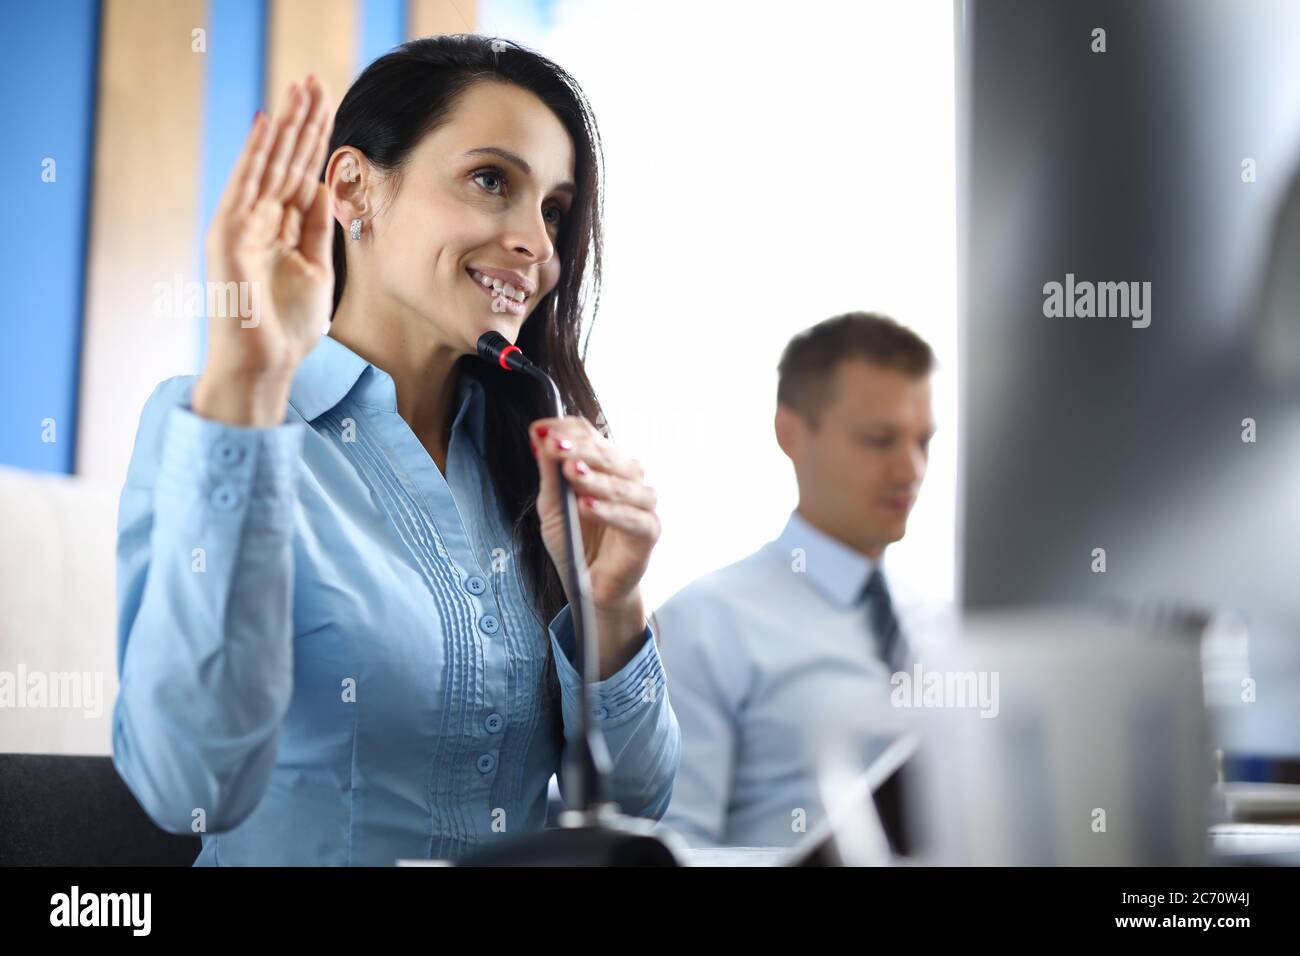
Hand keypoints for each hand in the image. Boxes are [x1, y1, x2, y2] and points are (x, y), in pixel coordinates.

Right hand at [201, 75, 334, 383]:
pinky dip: (254, 157)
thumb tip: (324, 186)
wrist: (264, 365)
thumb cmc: (288, 327)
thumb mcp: (317, 270)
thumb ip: (318, 229)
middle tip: (314, 80)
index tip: (327, 105)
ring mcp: (241, 227)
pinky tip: (267, 126)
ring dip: (283, 127)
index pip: (299, 173)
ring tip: (297, 90)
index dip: (313, 140)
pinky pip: (244, 188)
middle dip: (300, 122)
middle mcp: (258, 221)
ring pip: (267, 166)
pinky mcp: (229, 237)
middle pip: (284, 162)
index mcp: (279, 229)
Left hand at [529, 417, 659, 668]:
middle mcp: (627, 478)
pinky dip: (611, 510)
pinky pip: (633, 517)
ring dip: (596, 477)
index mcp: (605, 466)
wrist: (590, 586)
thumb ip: (549, 475)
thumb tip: (539, 439)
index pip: (590, 435)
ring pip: (624, 482)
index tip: (538, 431)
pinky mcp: (648, 531)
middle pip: (607, 455)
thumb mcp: (552, 508)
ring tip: (572, 474)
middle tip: (554, 446)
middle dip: (579, 449)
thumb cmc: (575, 543)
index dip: (565, 430)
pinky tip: (588, 505)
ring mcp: (641, 504)